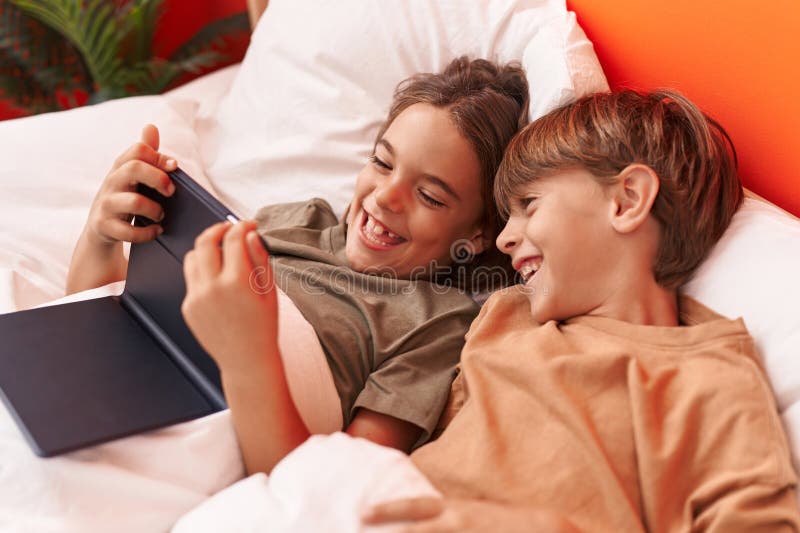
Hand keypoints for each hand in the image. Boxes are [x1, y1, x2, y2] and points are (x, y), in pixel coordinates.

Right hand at [85, 124, 176, 247]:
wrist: (100, 227)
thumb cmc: (124, 196)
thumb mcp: (133, 175)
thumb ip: (145, 154)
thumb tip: (151, 126)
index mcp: (121, 167)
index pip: (137, 150)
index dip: (158, 156)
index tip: (174, 167)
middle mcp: (111, 182)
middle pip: (134, 168)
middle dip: (158, 178)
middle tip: (171, 191)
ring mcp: (106, 205)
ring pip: (134, 202)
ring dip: (155, 209)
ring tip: (161, 214)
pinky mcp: (104, 226)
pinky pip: (128, 231)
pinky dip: (147, 233)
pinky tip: (157, 231)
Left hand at [181, 220, 278, 376]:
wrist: (246, 360)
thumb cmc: (263, 327)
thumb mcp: (270, 291)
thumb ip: (260, 259)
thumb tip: (252, 234)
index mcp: (237, 282)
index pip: (233, 239)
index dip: (242, 226)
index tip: (249, 225)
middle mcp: (212, 287)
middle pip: (205, 241)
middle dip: (218, 228)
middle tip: (228, 228)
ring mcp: (196, 297)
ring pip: (192, 257)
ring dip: (206, 248)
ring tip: (220, 251)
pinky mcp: (188, 306)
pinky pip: (191, 279)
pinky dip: (203, 271)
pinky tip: (218, 279)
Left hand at [362, 497, 579, 532]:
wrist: (547, 531)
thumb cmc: (506, 524)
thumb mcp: (475, 514)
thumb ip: (449, 518)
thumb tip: (421, 521)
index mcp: (456, 510)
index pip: (415, 506)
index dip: (386, 509)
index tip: (361, 512)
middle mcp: (457, 524)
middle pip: (413, 530)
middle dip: (387, 531)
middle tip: (357, 529)